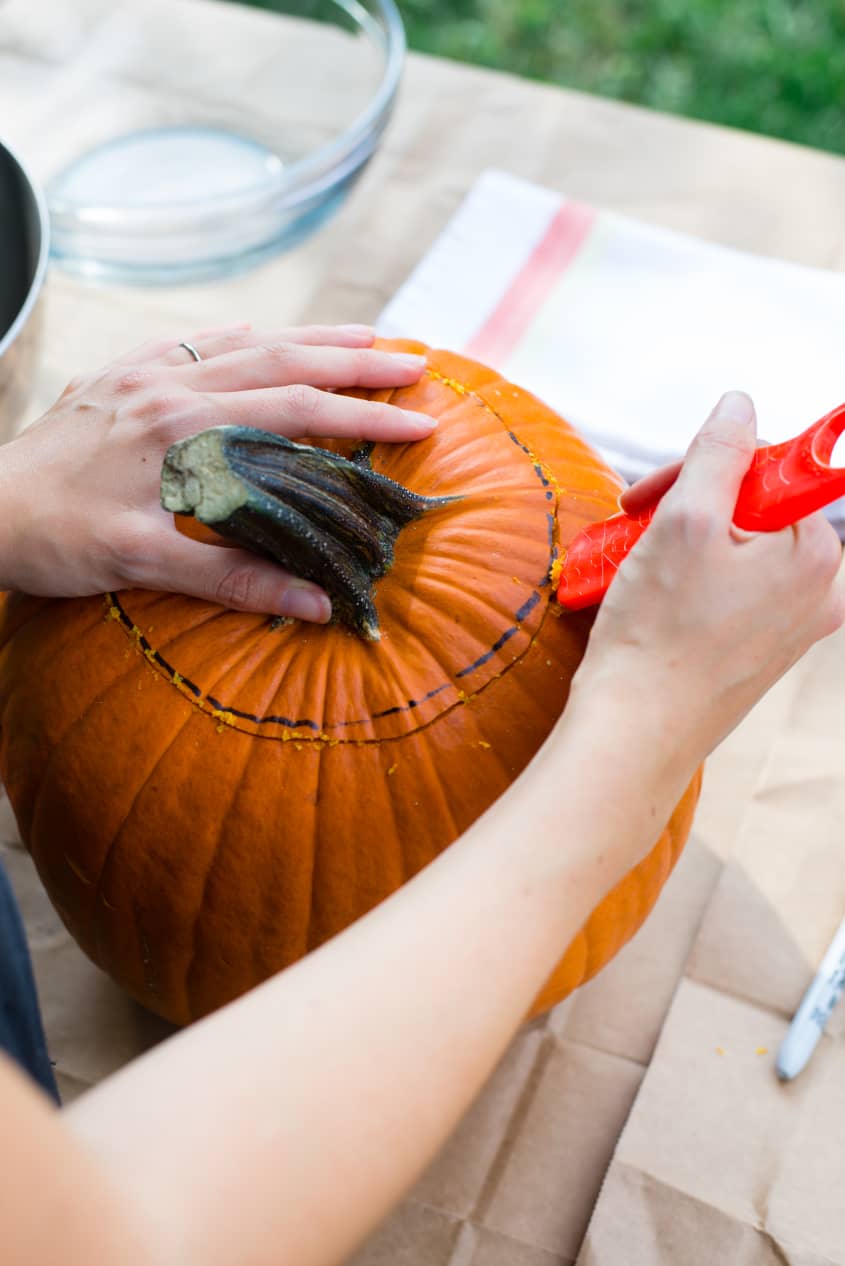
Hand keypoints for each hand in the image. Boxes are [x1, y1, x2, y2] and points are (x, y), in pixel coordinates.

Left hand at [0, 324, 434, 621]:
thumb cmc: (50, 540)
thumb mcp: (141, 565)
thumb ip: (232, 578)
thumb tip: (316, 602)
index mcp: (180, 428)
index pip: (294, 412)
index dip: (364, 416)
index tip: (422, 419)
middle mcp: (167, 389)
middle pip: (283, 361)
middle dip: (356, 360)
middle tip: (418, 361)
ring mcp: (141, 378)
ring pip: (244, 343)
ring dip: (309, 337)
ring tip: (366, 333)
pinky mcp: (118, 379)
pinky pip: (190, 345)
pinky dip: (237, 336)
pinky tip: (260, 330)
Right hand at [571, 391, 844, 772]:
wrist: (635, 733)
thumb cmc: (659, 635)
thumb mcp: (685, 522)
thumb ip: (717, 453)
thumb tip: (740, 403)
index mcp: (814, 555)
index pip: (769, 468)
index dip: (705, 467)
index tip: (654, 492)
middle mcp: (816, 591)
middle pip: (751, 507)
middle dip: (687, 507)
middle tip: (634, 525)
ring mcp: (788, 626)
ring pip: (733, 549)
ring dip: (678, 542)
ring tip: (634, 566)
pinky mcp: (756, 651)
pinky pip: (725, 591)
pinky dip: (684, 580)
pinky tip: (648, 595)